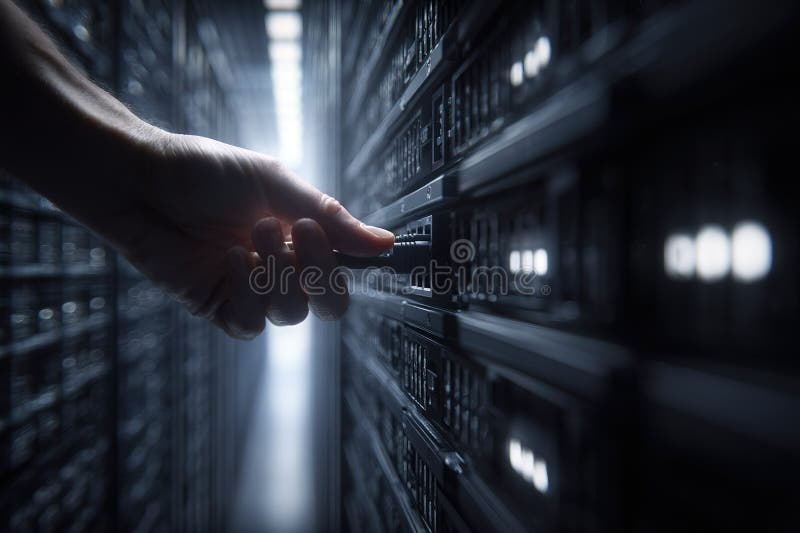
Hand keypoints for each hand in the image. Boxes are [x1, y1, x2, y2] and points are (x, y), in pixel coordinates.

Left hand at [95, 133, 393, 337]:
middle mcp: (279, 269)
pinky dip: (249, 292)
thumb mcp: (276, 184)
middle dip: (322, 275)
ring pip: (290, 315)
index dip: (349, 265)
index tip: (341, 236)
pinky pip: (250, 324)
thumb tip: (385, 241)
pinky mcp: (217, 307)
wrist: (142, 178)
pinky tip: (231, 257)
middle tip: (302, 234)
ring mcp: (248, 291)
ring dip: (279, 273)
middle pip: (327, 306)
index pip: (341, 271)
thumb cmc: (206, 172)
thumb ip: (330, 218)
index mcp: (298, 239)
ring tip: (254, 231)